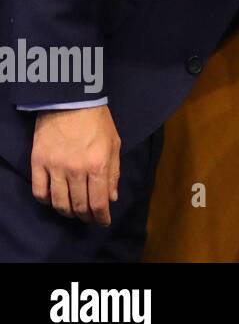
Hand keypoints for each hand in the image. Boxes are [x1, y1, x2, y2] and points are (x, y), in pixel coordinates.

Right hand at [31, 106, 120, 225]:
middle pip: (78, 205)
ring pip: (58, 202)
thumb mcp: (114, 144)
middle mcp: (76, 170)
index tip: (103, 222)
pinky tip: (52, 200)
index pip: (98, 202)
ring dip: (66, 212)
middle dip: (85, 216)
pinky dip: (46, 201)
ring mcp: (55, 167)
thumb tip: (112, 197)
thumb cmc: (98, 121)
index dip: (101, 217)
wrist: (71, 101)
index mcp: (98, 165)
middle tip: (88, 218)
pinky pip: (39, 191)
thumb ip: (114, 172)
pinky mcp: (38, 163)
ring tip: (72, 212)